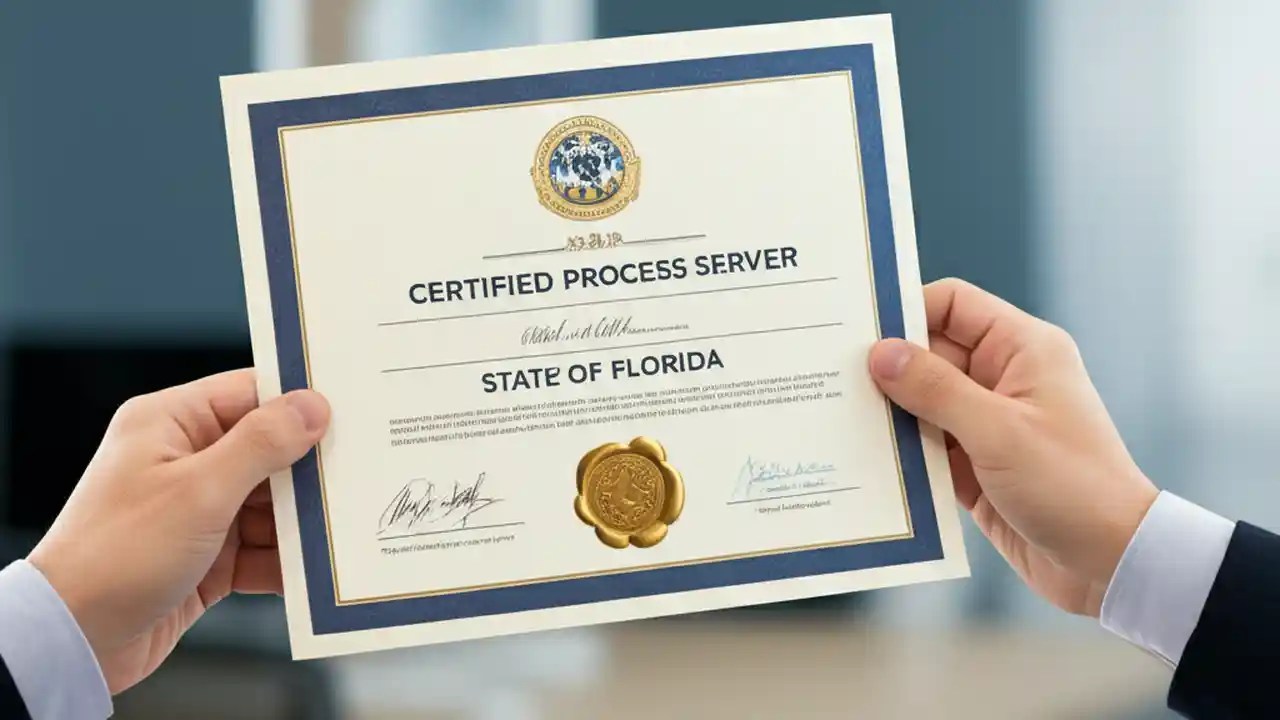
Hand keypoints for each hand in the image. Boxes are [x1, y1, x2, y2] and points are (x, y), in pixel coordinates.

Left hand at [27, 370, 328, 692]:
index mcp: (169, 423)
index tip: (348, 415)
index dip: (298, 403)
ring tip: (337, 532)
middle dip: (307, 472)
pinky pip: (262, 548)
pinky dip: (285, 559)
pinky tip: (310, 571)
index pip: (249, 394)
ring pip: (271, 503)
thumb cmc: (115, 555)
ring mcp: (196, 510)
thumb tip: (312, 407)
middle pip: (268, 451)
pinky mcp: (206, 556)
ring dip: (301, 522)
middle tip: (354, 479)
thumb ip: (262, 444)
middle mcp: (182, 460)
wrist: (73, 640)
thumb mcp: (199, 491)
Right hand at [868, 279, 1156, 616]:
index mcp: (1021, 349)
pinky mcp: (975, 466)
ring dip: (889, 415)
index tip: (857, 333)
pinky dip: (900, 453)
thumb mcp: (997, 431)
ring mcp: (988, 423)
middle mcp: (1003, 378)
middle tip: (831, 380)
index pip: (951, 305)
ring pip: (921, 403)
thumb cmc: (1071, 486)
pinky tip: (864, 459)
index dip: (906, 312)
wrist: (1110, 562)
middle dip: (886, 369)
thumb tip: (880, 353)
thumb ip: (934, 389)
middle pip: (928, 354)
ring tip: (838, 421)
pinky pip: (925, 446)